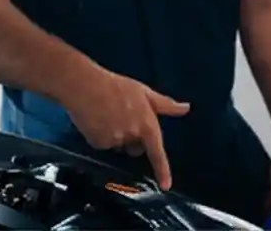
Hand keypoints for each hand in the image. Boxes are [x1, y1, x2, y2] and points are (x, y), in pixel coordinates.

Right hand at [61, 67, 189, 189]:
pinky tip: (95, 120)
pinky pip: (103, 145)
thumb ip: (165, 104)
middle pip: (135, 148)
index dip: (163, 170)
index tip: (166, 186)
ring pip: (118, 146)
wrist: (84, 85)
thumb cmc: (115, 85)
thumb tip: (186, 108)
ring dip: (115, 136)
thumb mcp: (143, 92)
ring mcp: (115, 140)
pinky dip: (100, 136)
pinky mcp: (98, 143)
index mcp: (146, 124)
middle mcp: (132, 135)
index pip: (157, 152)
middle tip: (122, 117)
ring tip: (106, 115)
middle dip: (131, 139)